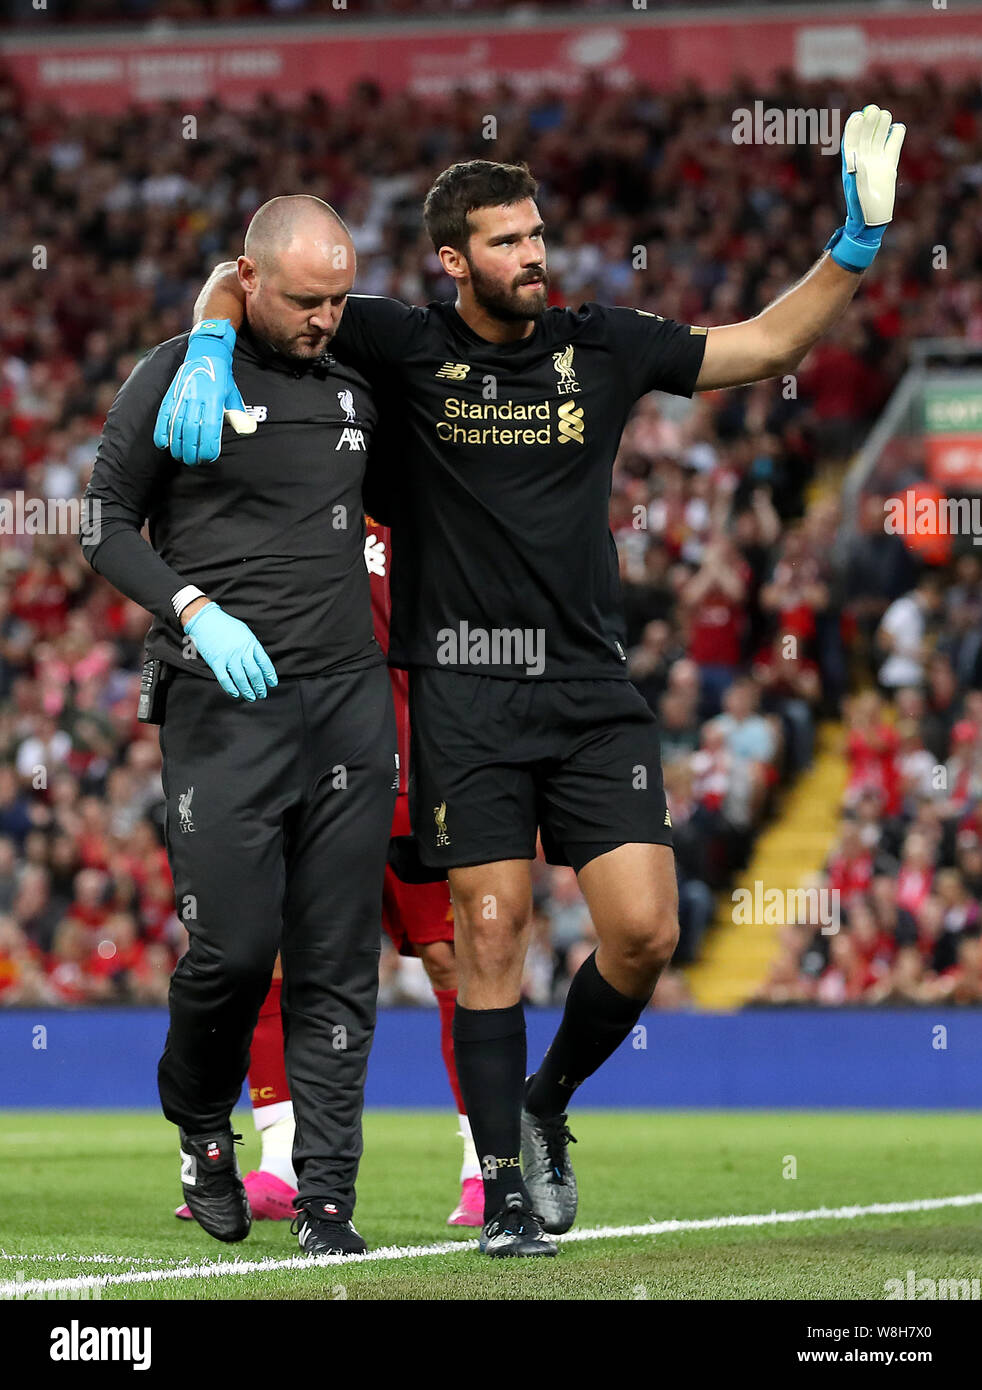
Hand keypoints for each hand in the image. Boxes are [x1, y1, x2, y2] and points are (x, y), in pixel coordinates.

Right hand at [153, 319, 255, 464]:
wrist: (205, 352)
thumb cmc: (222, 378)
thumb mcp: (233, 394)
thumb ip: (238, 414)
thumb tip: (247, 430)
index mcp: (214, 398)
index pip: (210, 427)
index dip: (208, 445)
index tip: (209, 457)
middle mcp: (196, 396)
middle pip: (191, 429)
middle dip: (191, 450)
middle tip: (193, 461)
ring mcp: (182, 395)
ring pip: (176, 424)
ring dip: (177, 444)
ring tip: (180, 457)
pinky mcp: (171, 393)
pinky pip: (164, 415)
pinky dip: (161, 430)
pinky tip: (163, 444)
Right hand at [183, 601, 277, 700]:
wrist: (205, 620)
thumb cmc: (226, 625)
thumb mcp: (244, 632)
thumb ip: (251, 646)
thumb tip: (258, 661)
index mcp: (251, 643)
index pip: (264, 662)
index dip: (270, 675)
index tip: (272, 683)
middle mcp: (241, 651)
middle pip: (255, 673)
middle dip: (260, 686)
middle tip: (262, 694)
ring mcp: (229, 657)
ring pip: (241, 679)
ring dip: (247, 691)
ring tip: (251, 697)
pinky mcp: (216, 662)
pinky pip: (225, 679)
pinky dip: (231, 688)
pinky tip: (235, 694)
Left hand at [826, 105, 905, 272]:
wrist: (872, 220)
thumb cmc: (860, 208)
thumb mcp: (856, 191)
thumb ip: (856, 174)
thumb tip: (855, 157)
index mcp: (851, 163)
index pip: (852, 140)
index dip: (854, 127)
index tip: (858, 116)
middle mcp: (863, 159)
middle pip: (866, 135)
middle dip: (869, 122)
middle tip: (874, 110)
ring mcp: (877, 162)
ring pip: (879, 138)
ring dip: (882, 126)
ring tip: (885, 115)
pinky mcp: (890, 166)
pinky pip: (893, 147)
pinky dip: (895, 137)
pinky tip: (897, 128)